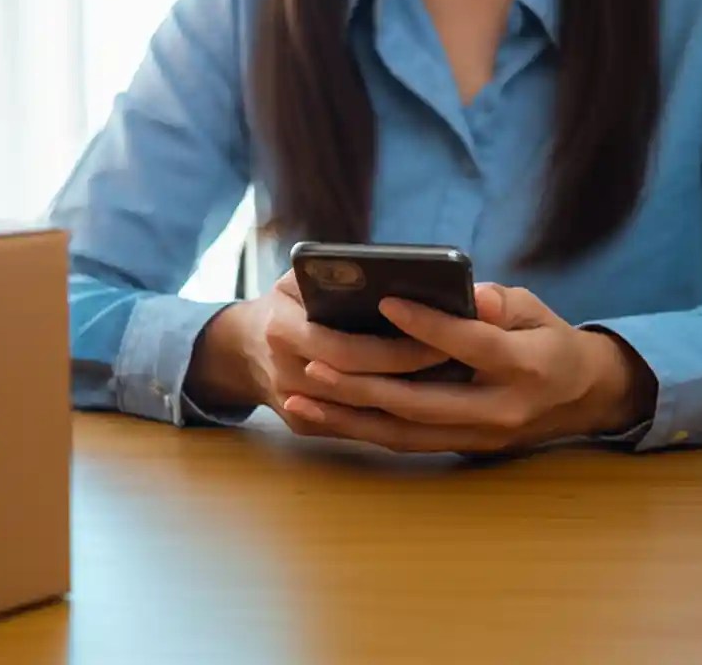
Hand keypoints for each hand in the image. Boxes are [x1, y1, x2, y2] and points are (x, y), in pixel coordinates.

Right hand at [186, 271, 449, 432]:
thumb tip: (401, 275)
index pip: (347, 350)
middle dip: (412, 377)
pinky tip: (433, 403)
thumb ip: (341, 273)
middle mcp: (282, 374)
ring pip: (363, 415)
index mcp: (281, 329)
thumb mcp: (303, 275)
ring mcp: (293, 407)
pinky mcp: (305, 428)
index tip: (442, 338)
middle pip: (360, 386)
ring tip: (456, 383)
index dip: (396, 349)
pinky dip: (395, 416)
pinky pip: (357, 428)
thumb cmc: (288, 299)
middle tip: (462, 364)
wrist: (240, 348)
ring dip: (411, 401)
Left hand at [280, 284, 656, 452]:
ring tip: (302, 396)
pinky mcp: (463, 450)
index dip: (428, 325)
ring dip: (350, 417)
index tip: (385, 301)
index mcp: (528, 367)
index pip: (471, 345)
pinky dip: (361, 431)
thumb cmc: (549, 340)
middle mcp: (502, 411)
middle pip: (423, 403)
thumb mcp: (536, 310)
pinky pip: (405, 444)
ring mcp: (481, 438)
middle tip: (316, 362)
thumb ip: (501, 304)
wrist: (581, 397)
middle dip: (364, 386)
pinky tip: (324, 415)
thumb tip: (471, 293)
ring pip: (405, 433)